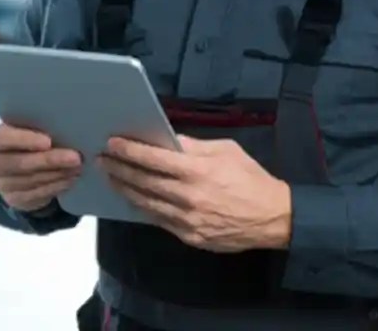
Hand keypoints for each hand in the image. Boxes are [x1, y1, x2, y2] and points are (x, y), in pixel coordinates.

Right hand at [0, 122, 82, 211]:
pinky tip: (70, 179)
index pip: (5, 138)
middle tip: (75, 157)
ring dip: (58, 175)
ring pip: (32, 181)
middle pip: (22, 163)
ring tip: (78, 168)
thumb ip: (34, 126)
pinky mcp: (14, 200)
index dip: (26, 140)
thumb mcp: (22, 129)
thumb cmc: (23, 140)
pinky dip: (57, 186)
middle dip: (51, 161)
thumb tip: (64, 125)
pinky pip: (38, 194)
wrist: (10, 168)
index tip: (48, 142)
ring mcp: (1, 185)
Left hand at [98, 135, 291, 252]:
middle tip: (103, 159)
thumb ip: (194, 145)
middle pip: (143, 181)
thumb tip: (166, 140)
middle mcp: (188, 196)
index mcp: (198, 171)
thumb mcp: (226, 151)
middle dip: (120, 168)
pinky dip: (142, 207)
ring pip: (145, 202)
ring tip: (111, 177)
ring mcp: (187, 220)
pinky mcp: (189, 236)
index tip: (112, 144)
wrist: (274, 218)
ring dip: (124, 188)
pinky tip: (132, 198)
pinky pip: (158, 220)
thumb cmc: (251, 179)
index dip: (130, 151)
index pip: (153, 159)